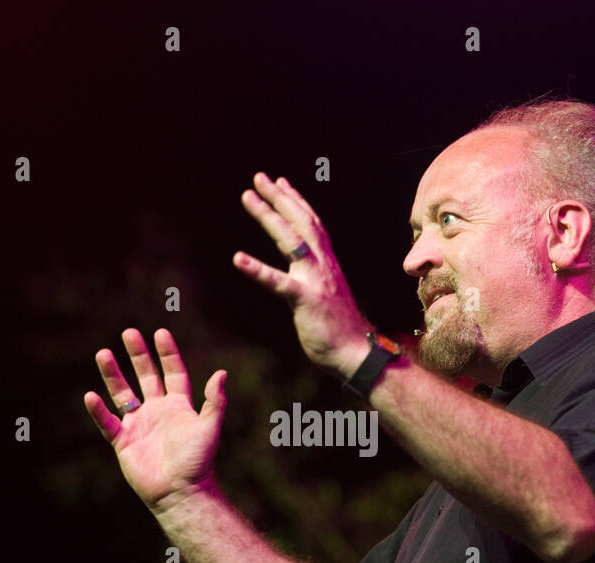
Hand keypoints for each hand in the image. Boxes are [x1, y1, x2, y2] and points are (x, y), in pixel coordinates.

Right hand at [83, 328, 226, 513]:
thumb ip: (214, 401)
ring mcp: (139, 425)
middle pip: (146, 377)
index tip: (160, 332)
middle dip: (138, 355)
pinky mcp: (124, 442)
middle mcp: (158, 412)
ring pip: (123, 394)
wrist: (180, 492)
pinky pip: (108, 422)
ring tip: (103, 353)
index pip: (173, 373)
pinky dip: (99, 411)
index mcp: (179, 406)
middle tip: (129, 332)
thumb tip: (221, 373)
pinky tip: (90, 395)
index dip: (167, 354)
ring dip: (113, 375)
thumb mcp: (209, 428)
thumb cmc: (197, 462)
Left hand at [233, 172, 371, 376]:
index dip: (295, 201)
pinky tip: (237, 258)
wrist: (357, 353)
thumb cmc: (339, 328)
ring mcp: (315, 280)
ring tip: (248, 197)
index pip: (312, 224)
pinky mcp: (305, 300)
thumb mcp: (327, 293)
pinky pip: (278, 282)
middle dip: (279, 197)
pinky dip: (257, 269)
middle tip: (258, 177)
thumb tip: (302, 270)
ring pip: (290, 240)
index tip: (280, 182)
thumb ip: (315, 277)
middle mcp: (323, 265)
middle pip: (301, 222)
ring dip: (268, 216)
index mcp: (327, 263)